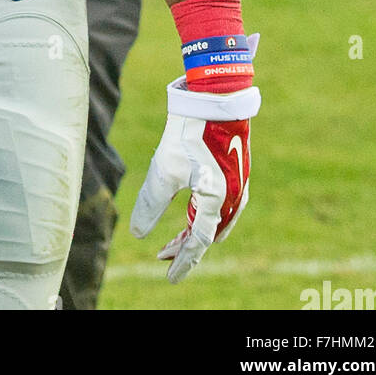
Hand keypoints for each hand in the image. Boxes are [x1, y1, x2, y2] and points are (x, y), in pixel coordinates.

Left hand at [131, 58, 260, 281]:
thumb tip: (138, 233)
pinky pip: (222, 207)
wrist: (216, 97)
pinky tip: (191, 212)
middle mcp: (233, 197)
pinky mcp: (236, 172)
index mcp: (216, 200)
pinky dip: (204, 216)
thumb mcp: (163, 168)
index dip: (182, 261)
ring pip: (216, 222)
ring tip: (174, 240)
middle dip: (185, 248)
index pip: (198, 242)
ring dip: (194, 232)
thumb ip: (151, 203)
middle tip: (162, 255)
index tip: (168, 277)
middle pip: (208, 234)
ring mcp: (237, 185)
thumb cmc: (189, 132)